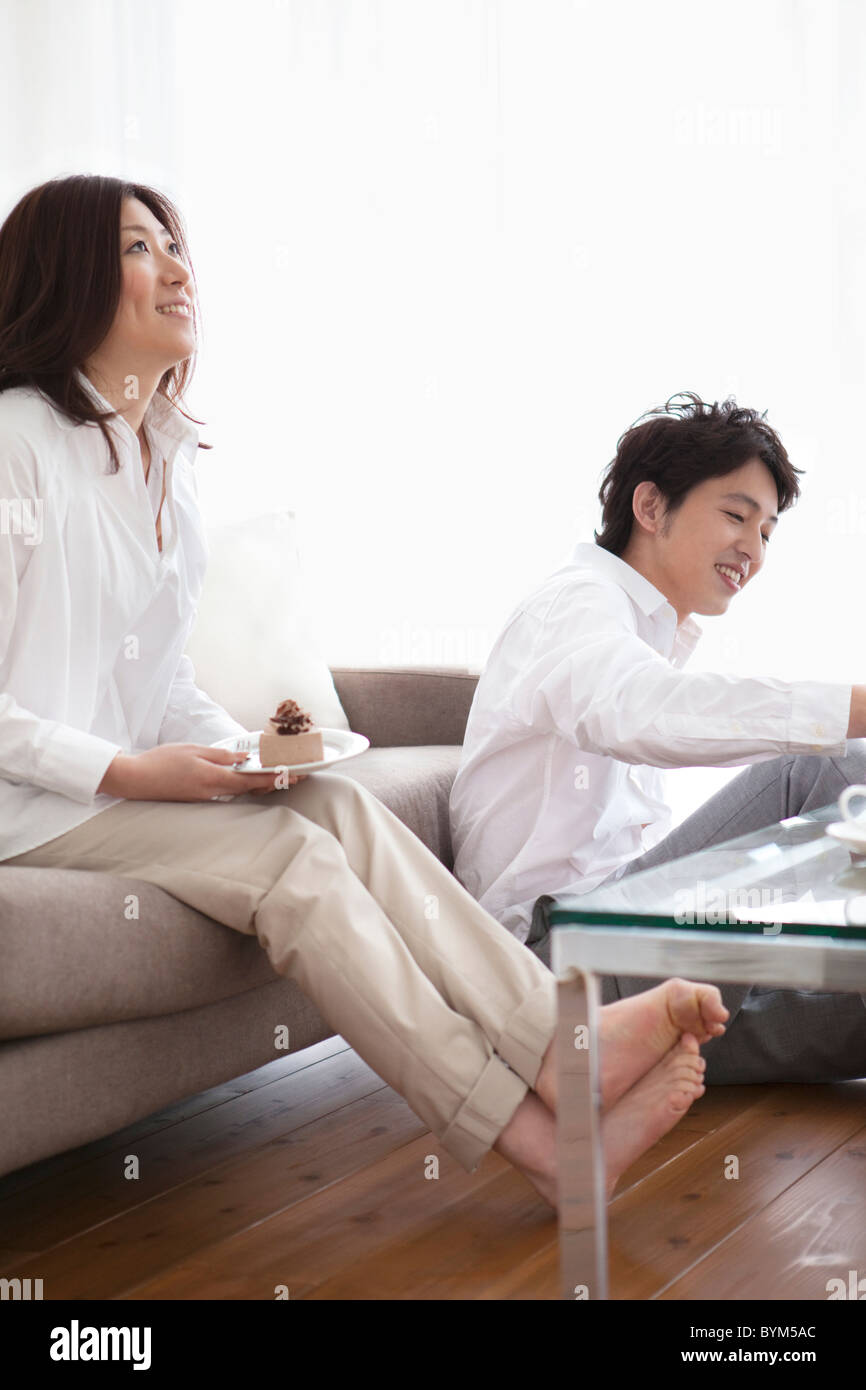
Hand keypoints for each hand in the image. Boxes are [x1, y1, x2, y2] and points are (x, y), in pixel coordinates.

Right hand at [98, 744, 307, 801]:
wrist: (134, 780)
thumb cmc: (161, 761)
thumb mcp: (194, 751)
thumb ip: (222, 756)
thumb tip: (245, 759)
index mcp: (214, 778)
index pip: (253, 780)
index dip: (277, 777)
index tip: (296, 774)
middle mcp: (213, 792)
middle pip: (250, 788)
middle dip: (274, 781)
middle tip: (296, 775)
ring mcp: (205, 798)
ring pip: (239, 791)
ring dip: (259, 784)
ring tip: (278, 775)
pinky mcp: (197, 798)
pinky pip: (225, 792)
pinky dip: (241, 785)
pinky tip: (248, 778)